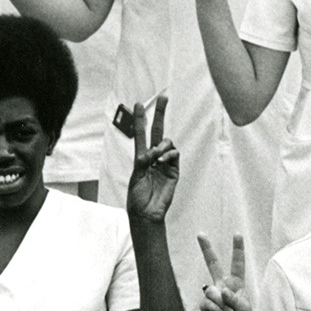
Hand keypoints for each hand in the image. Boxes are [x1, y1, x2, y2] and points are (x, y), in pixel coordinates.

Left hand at [126, 93, 178, 222]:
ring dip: (161, 145)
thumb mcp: (135, 177)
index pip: (141, 134)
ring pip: (167, 142)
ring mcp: (165, 163)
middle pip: (158, 131)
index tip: (138, 104)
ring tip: (156, 157)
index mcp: (141, 158)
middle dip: (161, 113)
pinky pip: (175, 154)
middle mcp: (154, 157)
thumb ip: (142, 162)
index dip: (140, 119)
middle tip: (164, 96)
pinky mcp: (174, 170)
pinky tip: (162, 161)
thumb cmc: (137, 197)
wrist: (147, 213)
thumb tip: (152, 151)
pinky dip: (169, 154)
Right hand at [197, 233, 252, 310]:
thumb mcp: (245, 308)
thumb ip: (234, 298)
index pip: (237, 263)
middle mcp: (222, 285)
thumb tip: (221, 291)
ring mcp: (212, 294)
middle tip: (200, 233)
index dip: (237, 248)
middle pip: (213, 263)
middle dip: (206, 248)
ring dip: (221, 303)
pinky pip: (208, 302)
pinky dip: (216, 310)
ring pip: (212, 291)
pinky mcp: (204, 304)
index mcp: (235, 283)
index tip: (237, 234)